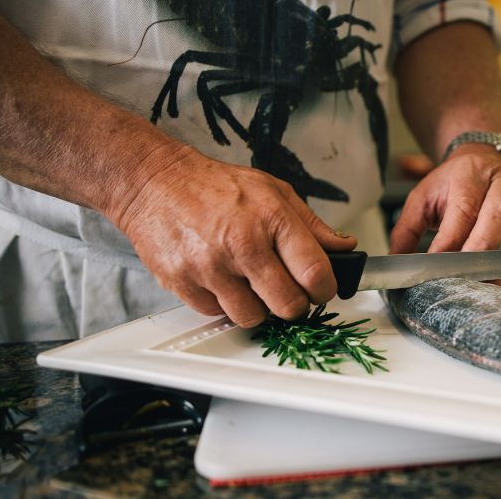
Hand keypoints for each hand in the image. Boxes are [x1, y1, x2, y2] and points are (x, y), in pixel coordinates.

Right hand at [111, 147, 356, 326]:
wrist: (155, 182)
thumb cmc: (216, 186)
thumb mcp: (274, 191)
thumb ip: (312, 225)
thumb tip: (345, 246)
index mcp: (272, 218)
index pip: (315, 273)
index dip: (325, 289)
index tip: (322, 290)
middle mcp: (243, 244)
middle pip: (288, 305)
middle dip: (294, 304)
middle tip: (288, 292)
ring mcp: (211, 266)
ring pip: (253, 317)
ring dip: (257, 307)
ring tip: (250, 282)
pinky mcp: (183, 283)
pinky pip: (217, 313)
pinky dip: (224, 304)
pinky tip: (222, 280)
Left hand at [389, 144, 500, 289]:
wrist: (484, 161)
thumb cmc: (452, 184)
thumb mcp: (422, 198)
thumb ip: (406, 231)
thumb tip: (398, 266)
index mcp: (471, 173)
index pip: (463, 209)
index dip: (450, 242)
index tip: (435, 268)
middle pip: (500, 215)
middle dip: (482, 252)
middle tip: (463, 280)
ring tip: (485, 288)